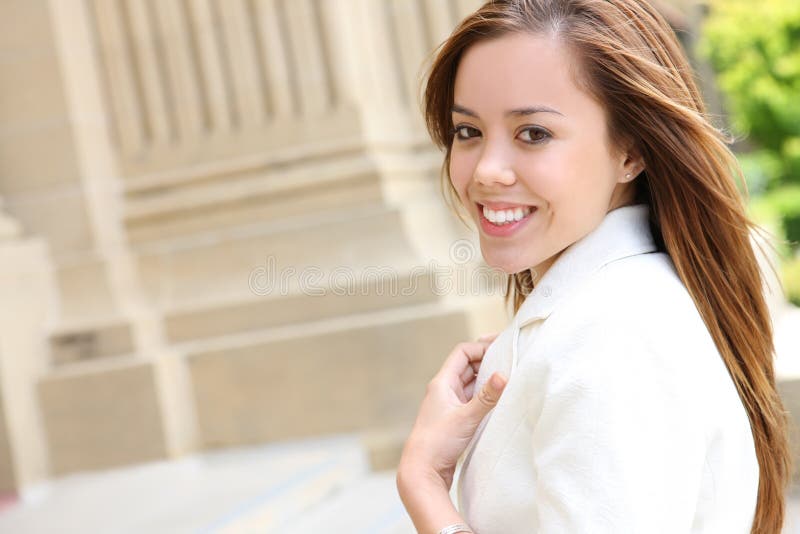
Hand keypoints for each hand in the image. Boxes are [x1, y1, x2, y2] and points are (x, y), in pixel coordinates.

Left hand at [398, 334, 507, 492]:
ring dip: (486, 379)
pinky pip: (471, 399)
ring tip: (507, 378)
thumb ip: (486, 397)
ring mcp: (448, 404)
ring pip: (470, 383)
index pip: (462, 353)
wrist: (422, 471)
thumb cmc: (438, 442)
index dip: (481, 347)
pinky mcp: (453, 419)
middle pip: (467, 366)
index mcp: (442, 383)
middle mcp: (443, 390)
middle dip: (487, 361)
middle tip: (509, 359)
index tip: (501, 349)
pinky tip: (497, 400)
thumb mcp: (466, 417)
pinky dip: (483, 396)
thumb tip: (503, 375)